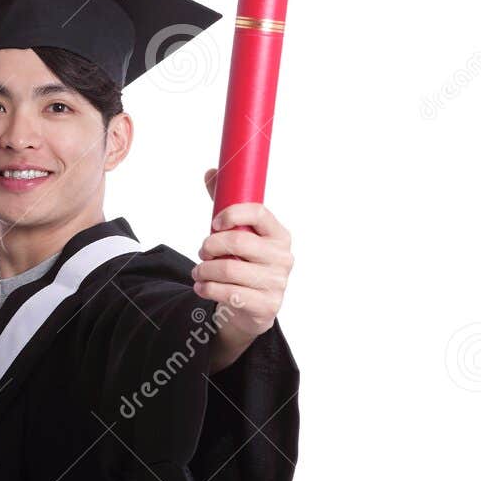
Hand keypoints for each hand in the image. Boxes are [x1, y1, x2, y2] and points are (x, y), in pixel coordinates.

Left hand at [192, 168, 293, 370]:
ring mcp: (278, 283)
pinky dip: (208, 289)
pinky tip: (201, 287)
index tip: (214, 222)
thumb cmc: (244, 264)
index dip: (233, 214)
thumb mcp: (238, 235)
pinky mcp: (267, 306)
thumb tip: (211, 172)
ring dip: (204, 270)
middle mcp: (283, 257)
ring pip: (229, 269)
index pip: (259, 213)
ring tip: (198, 272)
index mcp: (279, 234)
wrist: (252, 308)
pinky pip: (230, 294)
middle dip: (211, 245)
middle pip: (239, 242)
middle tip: (202, 250)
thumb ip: (226, 205)